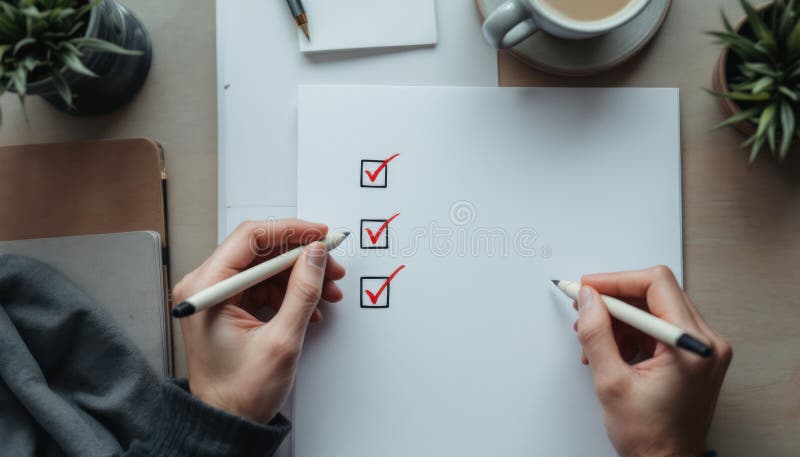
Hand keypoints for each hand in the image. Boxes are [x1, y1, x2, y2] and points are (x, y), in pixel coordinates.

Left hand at [173, 219, 345, 422]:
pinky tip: (310, 306)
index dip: (290, 231)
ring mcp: (216, 295)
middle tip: (331, 263)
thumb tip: (316, 255)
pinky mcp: (228, 305)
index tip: (319, 234)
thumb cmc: (239, 393)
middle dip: (300, 256)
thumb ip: (302, 292)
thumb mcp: (281, 341)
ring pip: (265, 267)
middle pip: (259, 250)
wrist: (227, 422)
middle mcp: (206, 286)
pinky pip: (264, 284)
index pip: (250, 238)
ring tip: (326, 291)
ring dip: (299, 276)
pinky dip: (290, 291)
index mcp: (206, 289)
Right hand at [573, 266, 731, 456]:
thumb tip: (587, 299)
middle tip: (584, 310)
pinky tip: (610, 351)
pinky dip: (630, 333)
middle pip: (656, 293)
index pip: (656, 284)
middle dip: (614, 300)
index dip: (616, 281)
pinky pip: (657, 327)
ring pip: (653, 309)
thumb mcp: (611, 382)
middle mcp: (705, 342)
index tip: (587, 288)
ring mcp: (701, 348)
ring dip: (619, 319)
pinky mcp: (692, 355)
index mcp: (692, 346)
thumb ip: (597, 334)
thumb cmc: (650, 437)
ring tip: (593, 340)